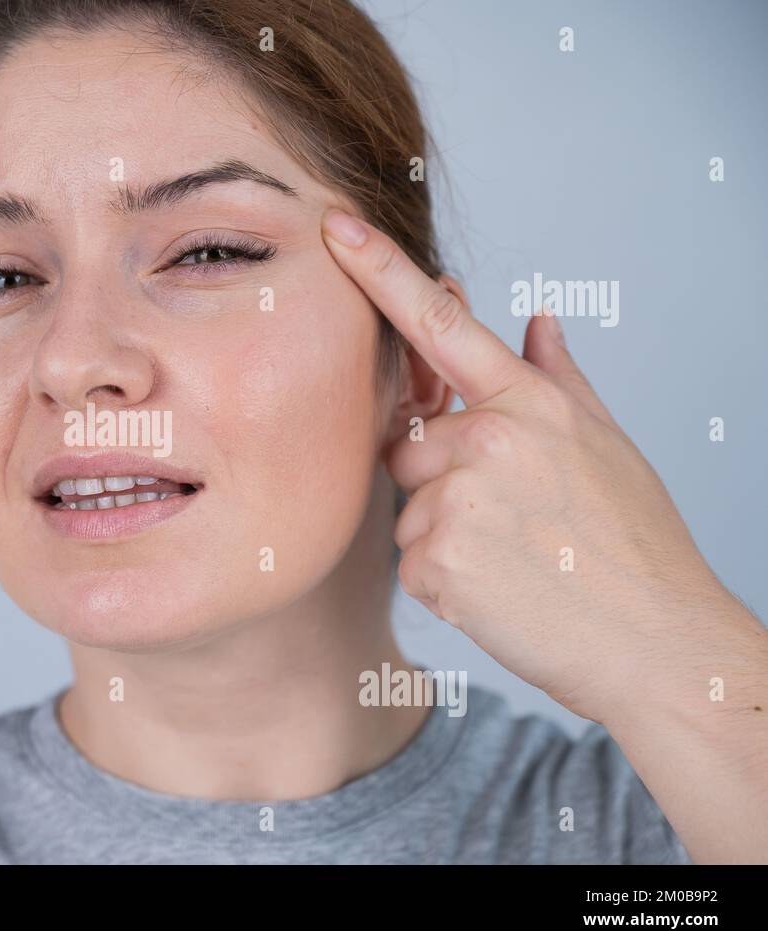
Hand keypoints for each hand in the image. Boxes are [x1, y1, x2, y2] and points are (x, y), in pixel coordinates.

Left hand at [321, 209, 747, 723]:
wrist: (655, 641)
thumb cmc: (633, 544)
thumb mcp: (606, 444)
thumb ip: (558, 377)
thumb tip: (538, 319)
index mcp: (530, 404)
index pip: (440, 325)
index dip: (380, 271)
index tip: (335, 227)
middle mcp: (489, 439)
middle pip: (407, 443)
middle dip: (437, 476)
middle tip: (505, 518)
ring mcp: (460, 500)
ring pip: (408, 505)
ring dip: (442, 532)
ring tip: (513, 558)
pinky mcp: (436, 561)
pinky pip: (410, 559)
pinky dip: (443, 579)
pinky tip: (498, 590)